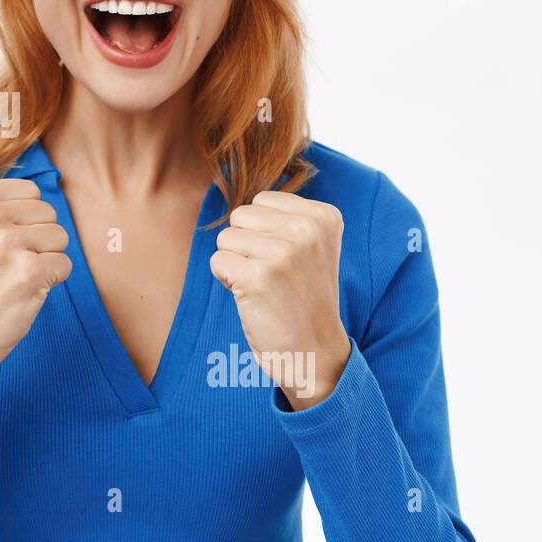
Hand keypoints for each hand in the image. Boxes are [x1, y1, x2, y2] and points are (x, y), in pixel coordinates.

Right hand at [0, 178, 70, 387]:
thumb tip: (42, 192)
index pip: (30, 191)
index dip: (20, 220)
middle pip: (48, 211)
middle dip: (35, 238)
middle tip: (3, 263)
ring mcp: (6, 242)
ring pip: (60, 236)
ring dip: (44, 258)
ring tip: (11, 275)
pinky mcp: (29, 272)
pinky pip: (64, 264)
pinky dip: (51, 281)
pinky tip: (22, 290)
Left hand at [209, 190, 349, 409]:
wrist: (312, 350)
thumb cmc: (303, 296)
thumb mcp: (312, 245)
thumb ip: (285, 215)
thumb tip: (238, 191)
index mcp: (324, 217)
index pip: (262, 201)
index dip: (263, 231)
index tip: (287, 260)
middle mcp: (307, 230)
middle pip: (240, 215)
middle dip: (246, 245)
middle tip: (272, 275)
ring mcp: (283, 253)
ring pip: (226, 238)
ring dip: (236, 263)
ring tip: (264, 285)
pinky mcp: (257, 276)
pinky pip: (217, 261)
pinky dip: (226, 280)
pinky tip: (252, 296)